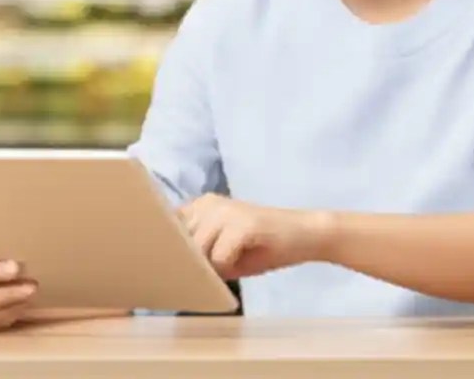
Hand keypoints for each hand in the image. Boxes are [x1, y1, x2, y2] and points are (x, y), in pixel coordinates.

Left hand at [179, 194, 334, 279]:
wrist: (307, 235)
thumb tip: (172, 270)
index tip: (172, 264)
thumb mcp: (223, 250)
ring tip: (233, 265)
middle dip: (191, 263)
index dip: (171, 250)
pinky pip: (219, 258)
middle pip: (180, 244)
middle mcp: (208, 203)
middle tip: (214, 271)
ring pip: (198, 251)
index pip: (167, 229)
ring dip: (211, 267)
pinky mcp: (242, 224)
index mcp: (200, 205)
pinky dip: (227, 268)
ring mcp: (224, 211)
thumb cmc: (264, 247)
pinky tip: (244, 262)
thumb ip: (199, 253)